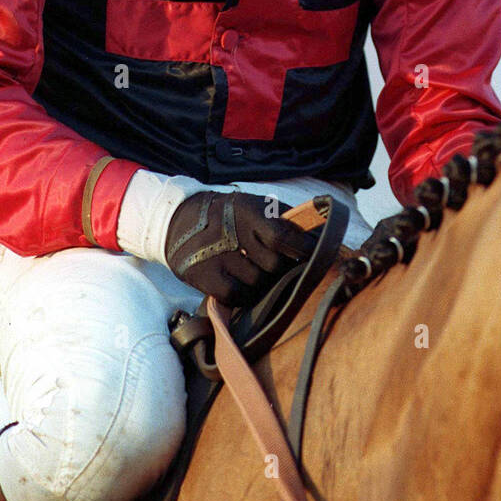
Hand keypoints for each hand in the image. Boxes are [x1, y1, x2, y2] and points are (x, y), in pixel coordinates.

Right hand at [165, 191, 314, 306]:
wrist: (180, 221)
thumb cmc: (230, 215)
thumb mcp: (254, 205)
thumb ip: (285, 218)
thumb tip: (320, 234)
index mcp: (249, 212)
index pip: (283, 236)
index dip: (302, 249)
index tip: (314, 256)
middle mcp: (232, 233)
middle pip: (273, 265)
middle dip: (277, 267)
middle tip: (269, 262)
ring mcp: (216, 256)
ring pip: (257, 282)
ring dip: (258, 280)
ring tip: (248, 268)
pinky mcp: (203, 276)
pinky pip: (237, 295)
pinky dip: (242, 293)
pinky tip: (237, 281)